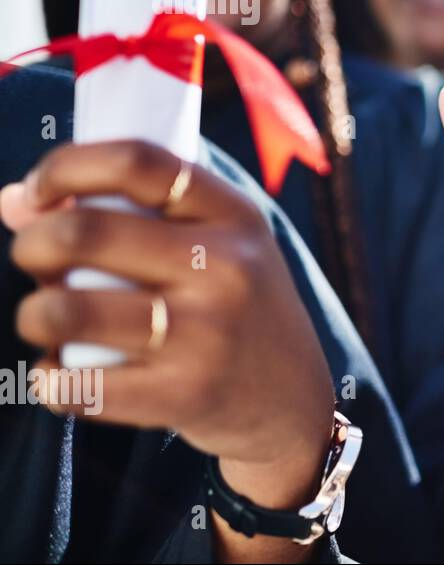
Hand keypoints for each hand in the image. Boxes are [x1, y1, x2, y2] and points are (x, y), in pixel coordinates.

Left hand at [1, 141, 335, 560]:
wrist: (294, 402)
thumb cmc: (235, 309)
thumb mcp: (215, 246)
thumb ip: (128, 214)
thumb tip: (11, 201)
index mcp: (234, 216)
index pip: (137, 162)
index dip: (67, 166)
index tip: (40, 191)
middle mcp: (225, 267)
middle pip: (82, 232)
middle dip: (32, 245)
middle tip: (38, 263)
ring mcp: (207, 334)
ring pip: (64, 311)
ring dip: (34, 315)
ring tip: (48, 320)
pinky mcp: (186, 395)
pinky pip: (77, 384)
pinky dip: (49, 379)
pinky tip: (61, 374)